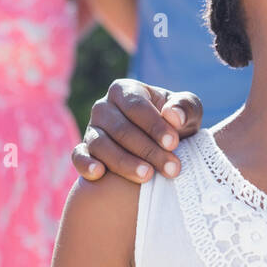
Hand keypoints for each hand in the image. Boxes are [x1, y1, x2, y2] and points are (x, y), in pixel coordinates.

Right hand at [71, 79, 203, 182]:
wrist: (163, 147)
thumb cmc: (176, 124)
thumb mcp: (188, 111)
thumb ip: (185, 108)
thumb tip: (173, 116)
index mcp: (125, 90)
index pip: (136, 106)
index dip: (154, 125)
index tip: (173, 143)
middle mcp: (103, 107)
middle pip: (121, 129)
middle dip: (147, 149)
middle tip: (171, 168)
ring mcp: (91, 129)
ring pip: (101, 145)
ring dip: (124, 162)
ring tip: (148, 176)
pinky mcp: (84, 150)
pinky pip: (78, 156)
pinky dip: (86, 164)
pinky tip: (99, 174)